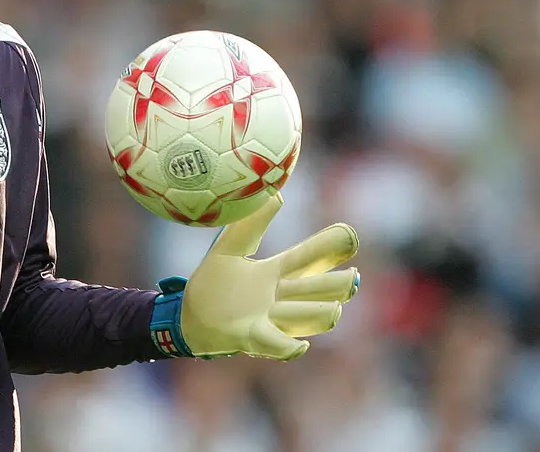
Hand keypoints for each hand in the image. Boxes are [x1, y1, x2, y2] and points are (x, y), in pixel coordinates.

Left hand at [180, 195, 359, 360]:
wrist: (187, 316)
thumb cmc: (212, 284)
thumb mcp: (229, 248)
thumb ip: (250, 224)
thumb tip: (275, 193)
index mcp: (276, 272)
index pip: (310, 257)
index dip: (330, 247)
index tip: (349, 235)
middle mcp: (280, 297)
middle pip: (320, 290)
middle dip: (337, 285)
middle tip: (351, 278)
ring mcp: (270, 319)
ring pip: (307, 317)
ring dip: (317, 313)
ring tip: (331, 309)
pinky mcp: (253, 338)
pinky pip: (279, 345)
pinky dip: (289, 346)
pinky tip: (299, 346)